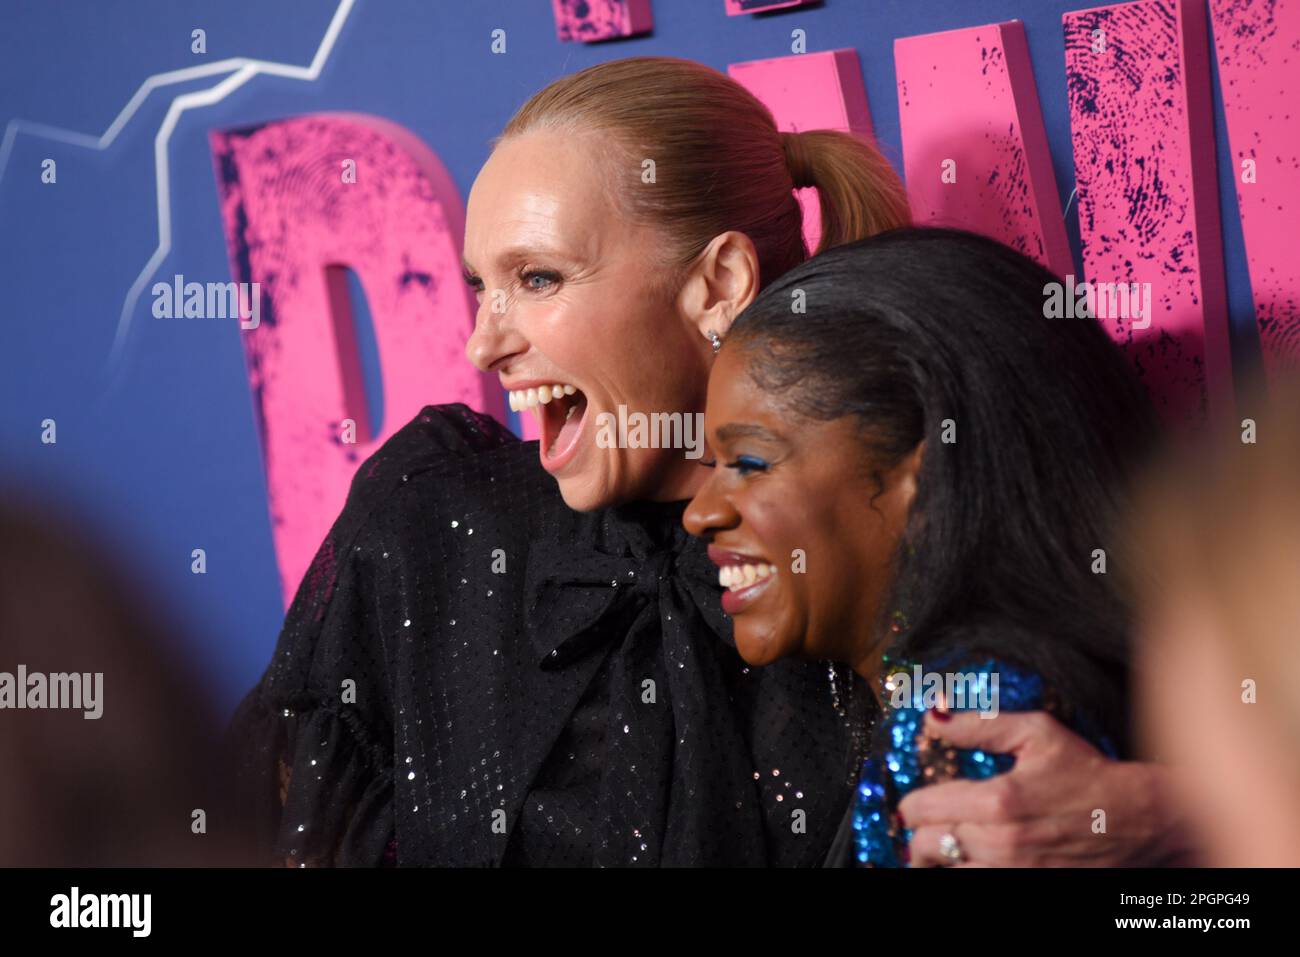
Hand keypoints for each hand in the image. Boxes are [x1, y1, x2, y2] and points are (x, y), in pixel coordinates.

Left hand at [897, 710, 1194, 866]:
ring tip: (948, 846)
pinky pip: (974, 887)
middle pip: (924, 847)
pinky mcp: (1027, 890)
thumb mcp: (1036, 734)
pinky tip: (972, 860)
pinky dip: (966, 872)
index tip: (917, 801)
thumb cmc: (1089, 773)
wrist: (1141, 821)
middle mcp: (1000, 843)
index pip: (920, 810)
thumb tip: (933, 716)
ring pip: (945, 873)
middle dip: (921, 832)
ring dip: (940, 859)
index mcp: (997, 801)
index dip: (911, 803)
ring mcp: (1013, 874)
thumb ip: (979, 725)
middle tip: (928, 825)